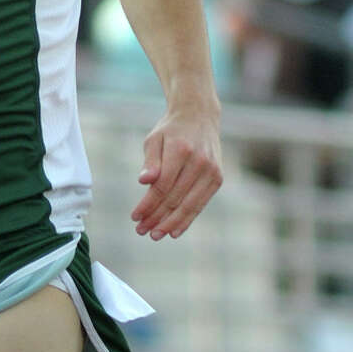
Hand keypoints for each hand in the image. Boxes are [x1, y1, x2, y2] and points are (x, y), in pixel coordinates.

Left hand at [131, 110, 222, 238]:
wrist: (199, 116)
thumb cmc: (171, 131)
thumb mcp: (154, 140)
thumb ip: (150, 161)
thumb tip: (144, 182)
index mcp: (180, 150)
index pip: (162, 186)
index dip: (147, 204)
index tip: (134, 217)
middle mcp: (199, 161)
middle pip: (174, 198)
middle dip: (156, 218)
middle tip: (141, 231)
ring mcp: (211, 170)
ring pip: (189, 205)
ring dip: (170, 223)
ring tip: (155, 235)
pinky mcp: (217, 178)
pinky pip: (200, 204)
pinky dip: (187, 219)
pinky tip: (174, 231)